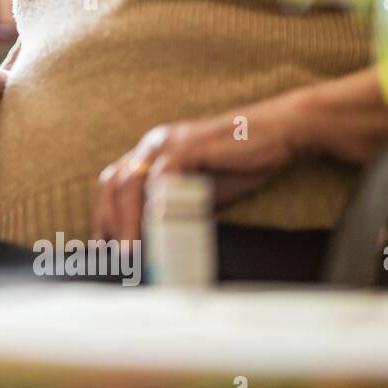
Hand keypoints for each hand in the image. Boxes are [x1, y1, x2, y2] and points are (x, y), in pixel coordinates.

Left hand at [93, 93, 310, 242]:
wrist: (282, 133)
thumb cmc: (244, 163)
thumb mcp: (202, 191)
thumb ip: (177, 207)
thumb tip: (158, 240)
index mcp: (152, 153)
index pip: (115, 184)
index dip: (106, 215)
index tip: (104, 246)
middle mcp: (153, 144)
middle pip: (114, 183)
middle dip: (109, 221)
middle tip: (116, 255)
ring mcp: (168, 141)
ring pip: (132, 181)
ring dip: (129, 220)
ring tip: (133, 249)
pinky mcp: (189, 144)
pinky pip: (164, 176)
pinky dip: (158, 204)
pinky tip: (160, 226)